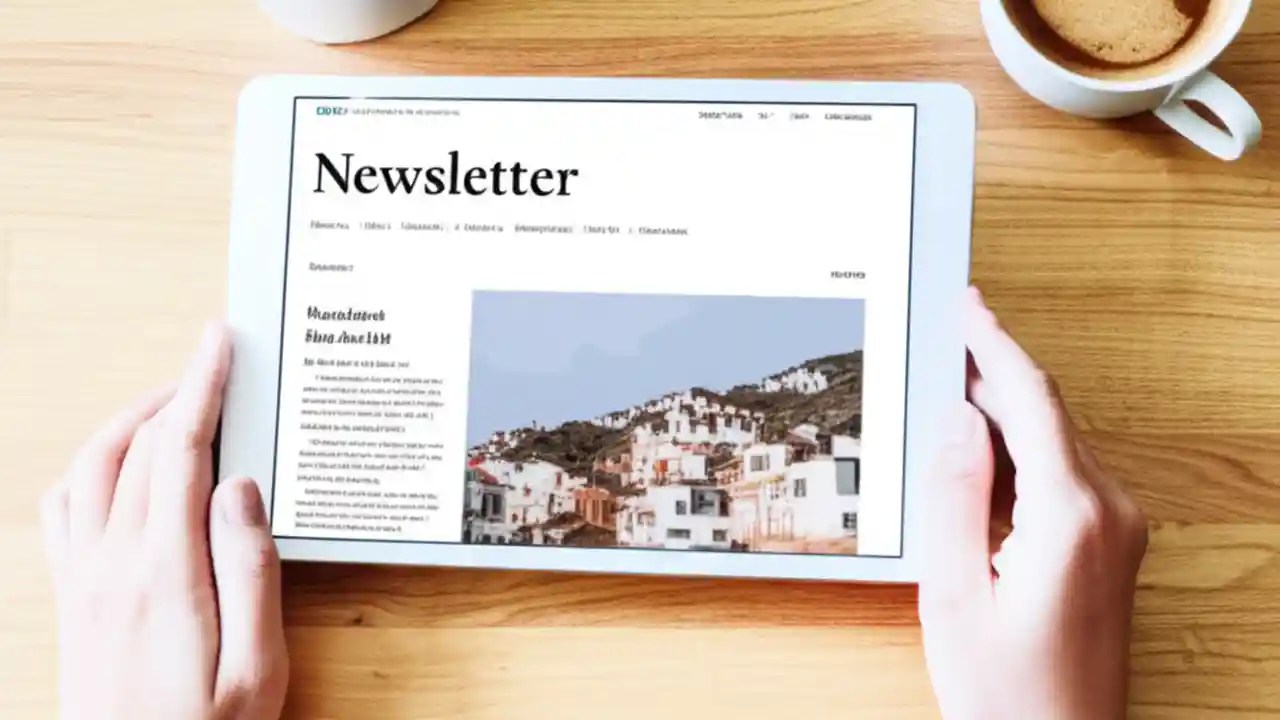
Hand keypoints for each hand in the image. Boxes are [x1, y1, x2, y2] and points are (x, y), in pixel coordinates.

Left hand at [41, 325, 287, 719]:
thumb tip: (240, 488)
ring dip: (131, 419)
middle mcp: (112, 566)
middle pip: (136, 447)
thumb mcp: (256, 667)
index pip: (179, 452)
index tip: (217, 342)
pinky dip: (91, 464)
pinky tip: (119, 466)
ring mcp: (82, 579)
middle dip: (177, 390)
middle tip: (214, 363)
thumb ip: (251, 572)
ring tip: (175, 403)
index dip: (201, 386)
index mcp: (165, 574)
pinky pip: (64, 505)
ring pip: (91, 466)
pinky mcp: (71, 596)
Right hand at [919, 290, 1148, 719]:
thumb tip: (959, 420)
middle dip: (992, 373)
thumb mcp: (953, 594)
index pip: (1032, 400)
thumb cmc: (1007, 692)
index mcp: (1069, 518)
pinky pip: (1064, 471)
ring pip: (1055, 439)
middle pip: (1046, 412)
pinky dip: (1021, 450)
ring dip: (1003, 413)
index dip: (993, 344)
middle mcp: (1108, 514)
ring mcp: (1117, 529)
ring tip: (946, 398)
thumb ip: (954, 497)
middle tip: (941, 346)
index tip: (967, 307)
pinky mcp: (1112, 544)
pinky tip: (981, 456)